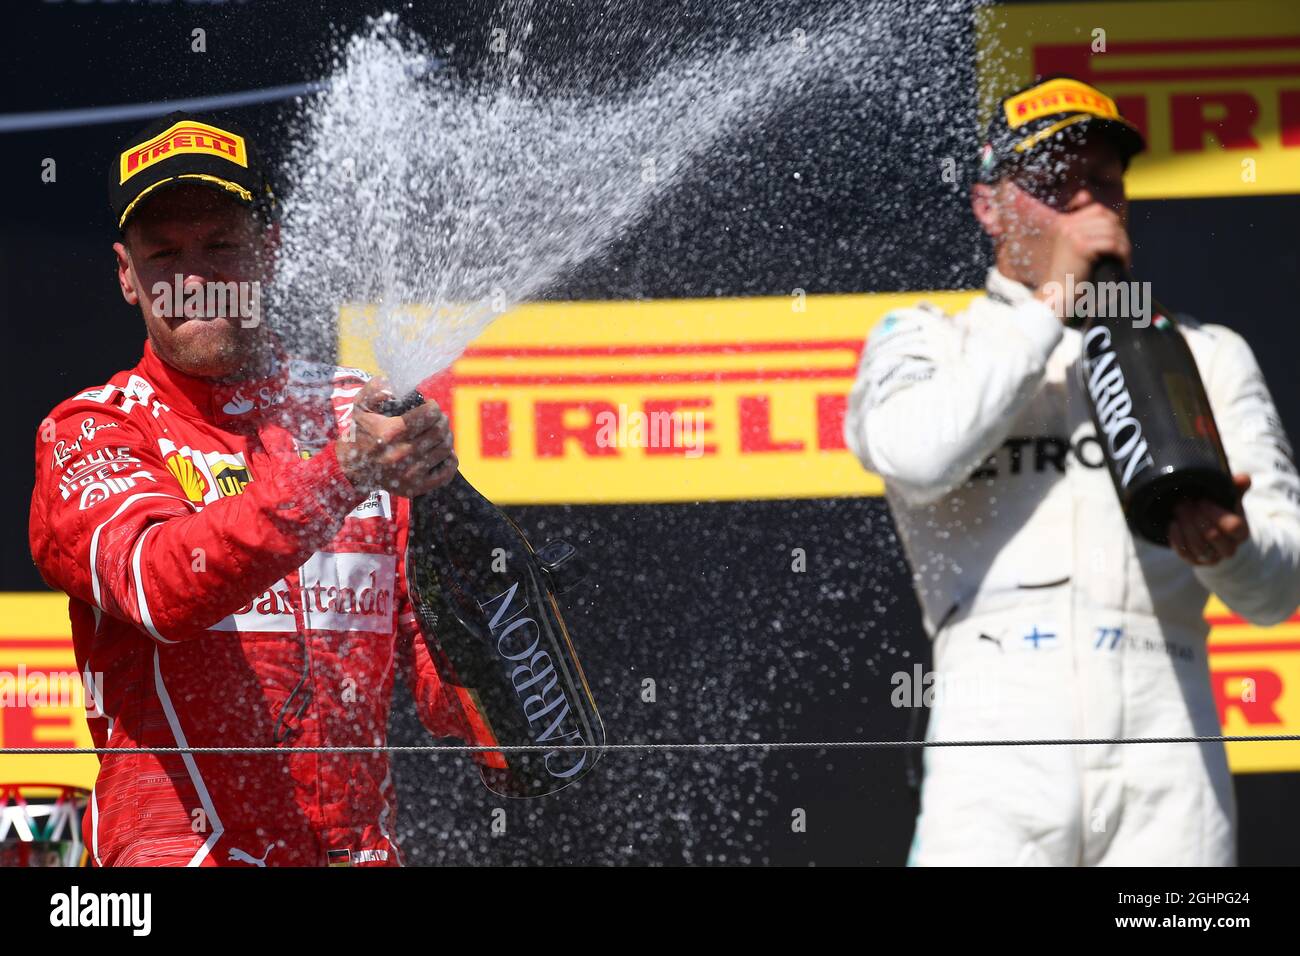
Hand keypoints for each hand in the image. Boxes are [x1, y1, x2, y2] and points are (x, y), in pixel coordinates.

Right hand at [335, 379, 457, 496]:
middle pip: (439, 431)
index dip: (433, 406)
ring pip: (445, 448)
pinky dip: (450, 459)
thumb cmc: (360, 434)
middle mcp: (401, 454)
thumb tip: (390, 384)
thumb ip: (373, 390)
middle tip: (437, 418)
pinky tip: (443, 452)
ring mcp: (410, 473)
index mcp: (389, 433)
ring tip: (439, 432)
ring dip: (446, 436)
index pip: (428, 415)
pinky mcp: (416, 487)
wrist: (350, 469)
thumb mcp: (360, 407)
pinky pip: (446, 472)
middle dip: (442, 419)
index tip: (429, 405)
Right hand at [1034, 205, 1131, 320]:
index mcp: (1064, 223)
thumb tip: (1106, 213)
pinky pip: (1110, 243)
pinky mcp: (1080, 246)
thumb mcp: (1075, 247)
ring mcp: (1072, 235)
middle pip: (1107, 219)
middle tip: (1124, 250)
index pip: (1098, 210)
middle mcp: (1067, 225)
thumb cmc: (1070, 274)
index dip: (1112, 221)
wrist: (1058, 294)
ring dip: (1122, 244)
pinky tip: (1121, 261)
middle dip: (1120, 233)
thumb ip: (1087, 230)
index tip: (1117, 238)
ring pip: (1111, 231)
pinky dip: (1120, 253)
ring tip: (1124, 257)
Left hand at [1168, 473, 1251, 565]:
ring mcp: (1211, 557)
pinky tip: (1173, 523)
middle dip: (1196, 517)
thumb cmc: (1223, 512)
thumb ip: (1236, 487)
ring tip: (1179, 509)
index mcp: (1241, 533)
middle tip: (1185, 502)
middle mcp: (1228, 548)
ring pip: (1197, 546)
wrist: (1213, 533)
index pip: (1234, 526)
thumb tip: (1243, 477)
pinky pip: (1183, 553)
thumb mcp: (1231, 500)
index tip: (1203, 501)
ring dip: (1185, 525)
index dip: (1216, 513)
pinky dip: (1176, 537)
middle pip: (1213, 536)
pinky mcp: (1194, 561)